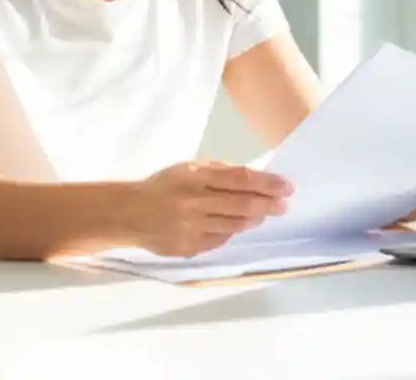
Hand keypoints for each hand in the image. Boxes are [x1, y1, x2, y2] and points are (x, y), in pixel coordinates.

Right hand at [126, 161, 291, 256]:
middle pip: (242, 204)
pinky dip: (232, 232)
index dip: (266, 183)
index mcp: (195, 177)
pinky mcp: (189, 247)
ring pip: (234, 225)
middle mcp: (194, 202)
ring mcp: (191, 227)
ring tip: (264, 214)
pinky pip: (220, 240)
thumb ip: (219, 172)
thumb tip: (254, 178)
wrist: (129, 214)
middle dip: (268, 204)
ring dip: (254, 219)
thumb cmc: (164, 186)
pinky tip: (237, 225)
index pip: (239, 179)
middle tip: (283, 205)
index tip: (286, 186)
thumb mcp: (188, 168)